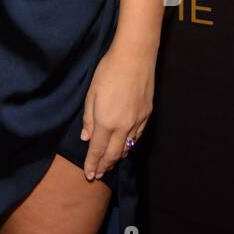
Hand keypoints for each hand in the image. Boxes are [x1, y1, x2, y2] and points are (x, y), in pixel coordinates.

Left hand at [80, 46, 153, 179]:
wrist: (135, 57)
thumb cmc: (108, 71)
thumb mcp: (91, 93)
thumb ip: (89, 118)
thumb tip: (86, 137)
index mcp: (106, 121)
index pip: (97, 150)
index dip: (92, 164)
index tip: (89, 175)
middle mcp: (123, 127)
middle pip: (113, 154)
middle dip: (104, 167)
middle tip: (97, 175)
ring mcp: (137, 122)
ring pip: (127, 148)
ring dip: (117, 158)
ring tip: (109, 164)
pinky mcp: (147, 115)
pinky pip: (137, 138)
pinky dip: (129, 146)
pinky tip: (125, 147)